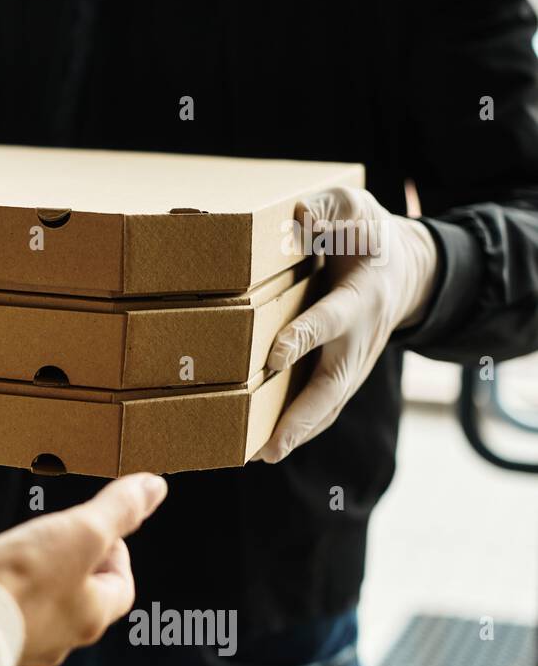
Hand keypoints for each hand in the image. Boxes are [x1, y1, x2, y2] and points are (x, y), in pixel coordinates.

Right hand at [0, 473, 166, 665]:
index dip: (116, 554)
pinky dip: (9, 596)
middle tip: (60, 538)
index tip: (99, 531)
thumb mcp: (80, 533)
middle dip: (76, 566)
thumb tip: (154, 487)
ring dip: (42, 582)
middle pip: (84, 598)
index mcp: (91, 619)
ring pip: (46, 609)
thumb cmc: (21, 580)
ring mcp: (25, 645)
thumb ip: (117, 510)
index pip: (121, 587)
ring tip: (24, 555)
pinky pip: (11, 616)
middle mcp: (62, 640)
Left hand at [256, 186, 438, 462]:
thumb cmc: (367, 237)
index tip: (272, 355)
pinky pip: (324, 408)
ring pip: (328, 406)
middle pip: (332, 385)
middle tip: (270, 445)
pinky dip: (300, 431)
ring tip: (260, 457)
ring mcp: (355, 363)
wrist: (405, 271)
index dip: (302, 337)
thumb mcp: (353, 209)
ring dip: (297, 434)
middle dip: (301, 417)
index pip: (328, 320)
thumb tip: (300, 216)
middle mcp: (359, 338)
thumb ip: (328, 210)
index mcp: (359, 297)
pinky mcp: (345, 376)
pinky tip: (266, 449)